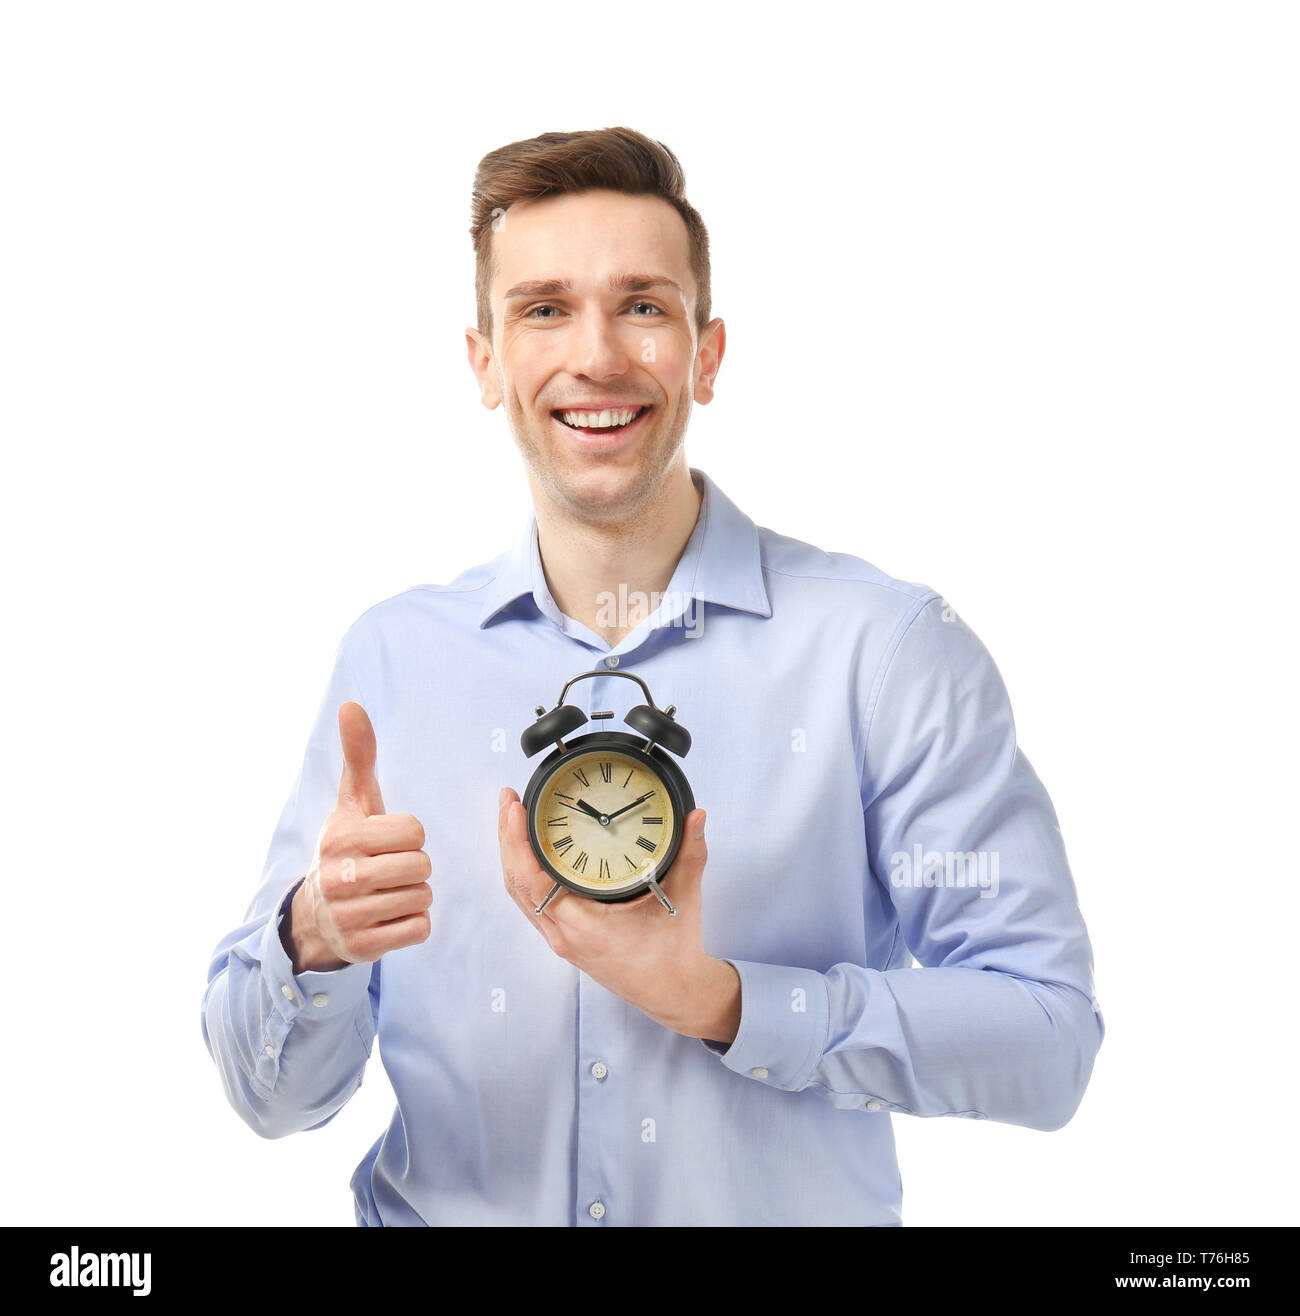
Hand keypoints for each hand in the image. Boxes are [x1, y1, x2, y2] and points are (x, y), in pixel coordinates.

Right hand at [286, 703, 432, 973]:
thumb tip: (352, 705)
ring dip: (415, 895)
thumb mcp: (353, 803)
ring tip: (387, 892)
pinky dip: (413, 924)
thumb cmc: (347, 849)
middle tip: (387, 869)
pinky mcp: (362, 948)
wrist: (316, 914)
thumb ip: (359, 756)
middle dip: (414, 867)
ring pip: (423, 897)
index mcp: (341, 836)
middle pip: (421, 865)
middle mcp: (340, 877)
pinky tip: (388, 917)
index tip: (386, 841)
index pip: (415, 832)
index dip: (409, 836)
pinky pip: (420, 929)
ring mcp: (349, 916)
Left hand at [497, 788, 739, 1041]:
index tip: (515, 808)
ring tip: (513, 819)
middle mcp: (564, 934)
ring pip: (521, 894)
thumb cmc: (673, 954)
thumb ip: (691, 853)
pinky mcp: (567, 940)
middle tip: (508, 800)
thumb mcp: (685, 898)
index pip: (532, 879)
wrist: (674, 991)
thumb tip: (696, 815)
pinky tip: (531, 854)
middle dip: (507, 838)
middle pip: (516, 883)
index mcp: (583, 925)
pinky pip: (534, 903)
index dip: (517, 842)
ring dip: (513, 855)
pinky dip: (525, 874)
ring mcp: (562, 939)